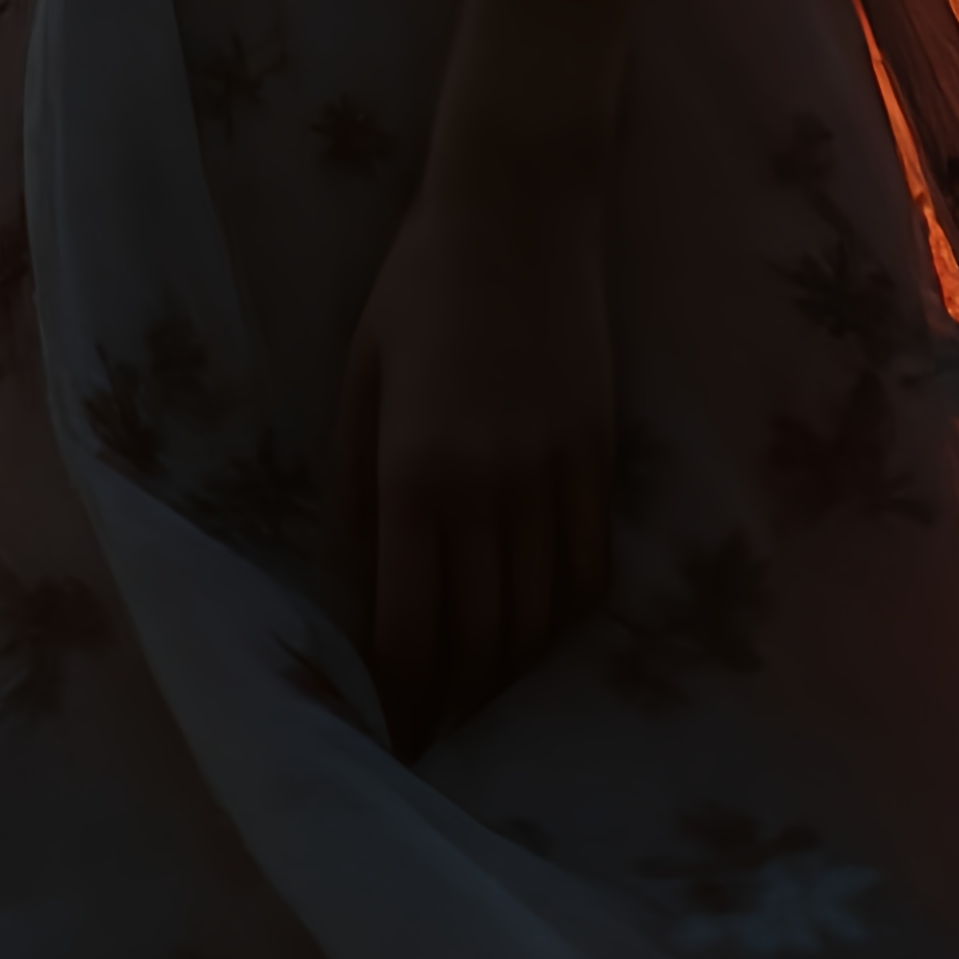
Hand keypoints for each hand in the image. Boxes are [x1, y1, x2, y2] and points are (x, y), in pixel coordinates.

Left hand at [342, 147, 614, 751]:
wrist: (520, 208)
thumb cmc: (418, 286)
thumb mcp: (361, 381)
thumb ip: (357, 487)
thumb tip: (358, 583)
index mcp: (415, 476)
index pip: (411, 629)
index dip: (402, 701)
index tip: (388, 742)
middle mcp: (490, 492)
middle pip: (479, 642)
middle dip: (452, 708)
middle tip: (431, 750)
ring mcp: (555, 477)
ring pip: (538, 618)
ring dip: (508, 677)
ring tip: (480, 709)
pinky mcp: (601, 458)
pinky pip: (588, 568)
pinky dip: (564, 620)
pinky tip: (539, 640)